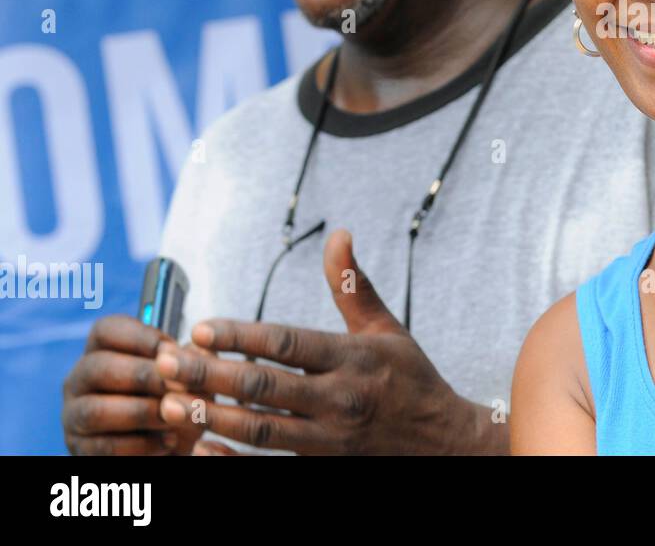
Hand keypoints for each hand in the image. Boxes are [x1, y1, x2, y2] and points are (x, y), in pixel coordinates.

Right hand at [62, 315, 204, 454]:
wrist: (171, 443)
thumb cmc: (180, 400)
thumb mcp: (191, 376)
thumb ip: (194, 360)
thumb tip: (194, 352)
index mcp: (103, 350)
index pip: (106, 330)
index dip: (141, 337)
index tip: (173, 350)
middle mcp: (80, 379)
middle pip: (98, 367)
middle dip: (144, 376)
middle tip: (179, 386)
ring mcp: (74, 415)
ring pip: (95, 410)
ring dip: (141, 412)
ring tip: (175, 416)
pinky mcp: (80, 449)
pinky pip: (103, 447)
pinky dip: (140, 445)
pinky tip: (169, 442)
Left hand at [157, 230, 501, 453]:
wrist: (441, 444)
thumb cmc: (409, 379)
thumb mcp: (387, 329)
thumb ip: (352, 286)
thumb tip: (339, 233)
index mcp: (354, 358)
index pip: (288, 344)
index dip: (241, 336)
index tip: (200, 328)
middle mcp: (341, 399)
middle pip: (265, 387)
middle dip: (210, 374)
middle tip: (165, 362)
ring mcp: (331, 439)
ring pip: (261, 431)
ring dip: (212, 417)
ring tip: (170, 403)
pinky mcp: (322, 467)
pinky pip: (269, 468)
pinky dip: (231, 461)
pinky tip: (199, 448)